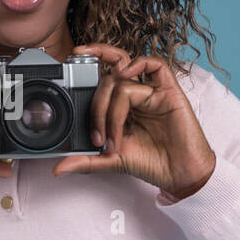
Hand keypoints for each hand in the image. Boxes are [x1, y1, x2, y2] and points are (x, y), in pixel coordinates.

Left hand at [51, 42, 216, 199]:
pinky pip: (156, 65)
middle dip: (96, 109)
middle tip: (98, 138)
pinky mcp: (170, 92)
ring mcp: (152, 92)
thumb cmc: (153, 164)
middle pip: (107, 81)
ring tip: (113, 130)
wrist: (181, 175)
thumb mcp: (112, 161)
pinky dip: (138, 64)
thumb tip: (59, 169)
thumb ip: (87, 160)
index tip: (66, 65)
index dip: (85, 65)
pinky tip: (127, 74)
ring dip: (112, 105)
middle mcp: (136, 96)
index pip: (100, 80)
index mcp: (121, 107)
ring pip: (124, 78)